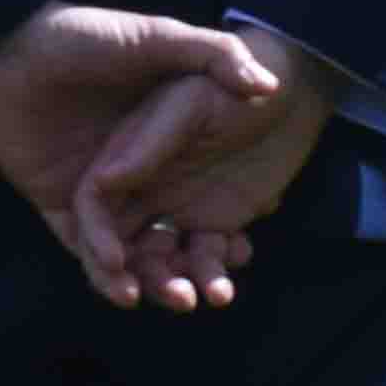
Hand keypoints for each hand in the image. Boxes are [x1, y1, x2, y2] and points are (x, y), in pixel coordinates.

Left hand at [0, 4, 278, 313]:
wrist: (8, 43)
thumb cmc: (83, 35)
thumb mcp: (157, 39)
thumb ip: (213, 54)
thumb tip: (266, 85)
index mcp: (157, 142)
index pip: (195, 198)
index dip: (221, 229)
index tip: (245, 250)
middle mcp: (128, 171)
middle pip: (164, 232)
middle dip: (188, 267)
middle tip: (215, 294)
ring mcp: (89, 188)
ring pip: (126, 247)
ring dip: (149, 277)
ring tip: (176, 299)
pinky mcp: (52, 198)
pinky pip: (80, 244)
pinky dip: (100, 270)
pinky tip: (124, 289)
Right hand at [70, 43, 336, 303]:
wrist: (290, 88)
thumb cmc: (227, 88)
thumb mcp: (184, 104)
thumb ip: (148, 138)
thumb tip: (106, 179)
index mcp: (122, 158)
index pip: (95, 209)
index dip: (97, 240)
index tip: (116, 265)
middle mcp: (143, 187)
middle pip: (123, 245)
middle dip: (143, 276)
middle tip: (178, 297)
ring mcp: (177, 205)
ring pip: (163, 257)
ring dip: (182, 280)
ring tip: (217, 293)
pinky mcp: (213, 218)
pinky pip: (204, 254)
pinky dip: (218, 267)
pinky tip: (241, 255)